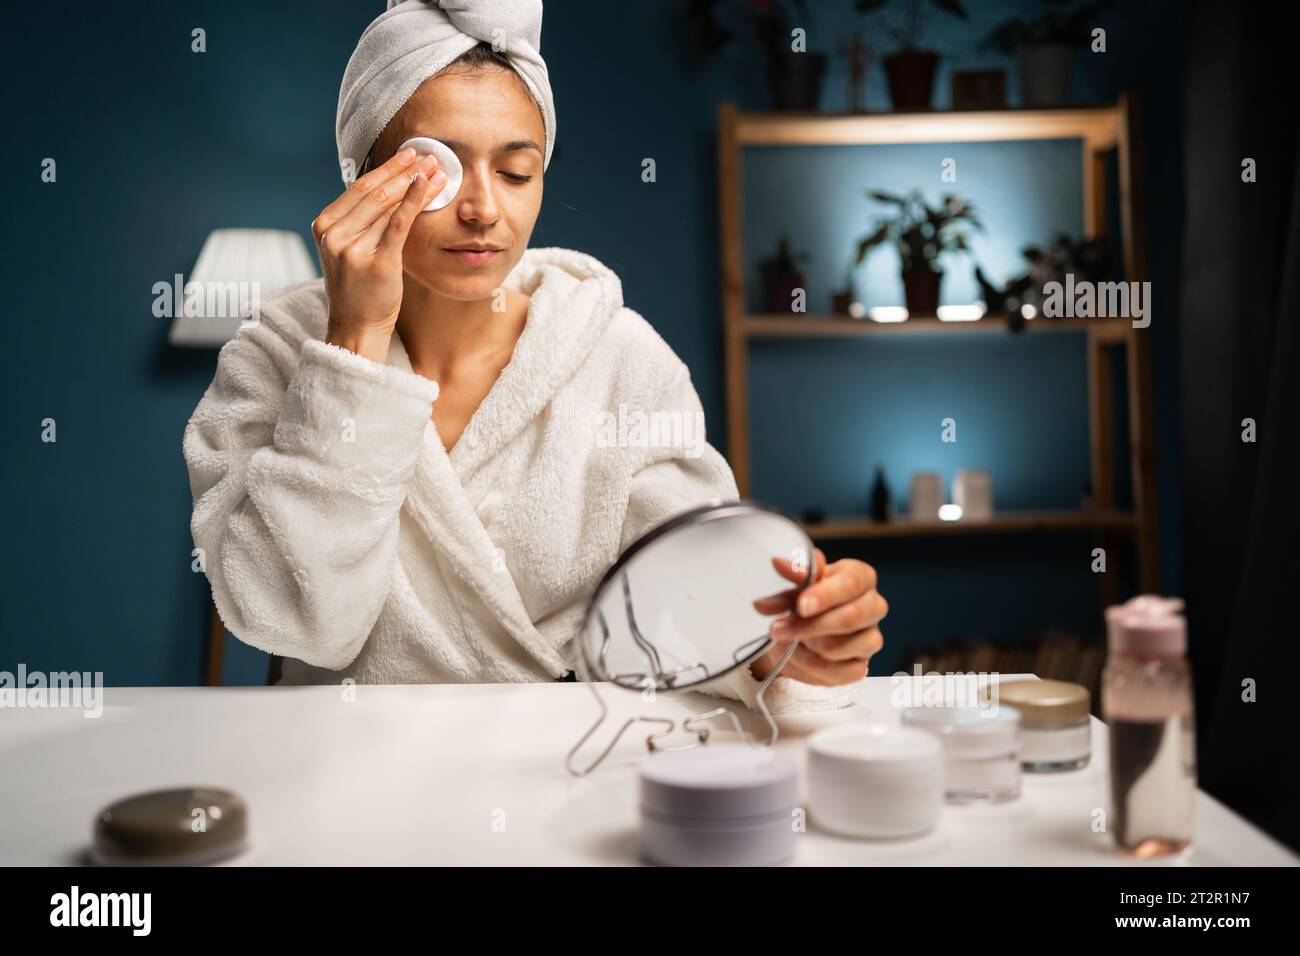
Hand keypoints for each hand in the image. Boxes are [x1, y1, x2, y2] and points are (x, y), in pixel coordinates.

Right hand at [311, 146, 446, 362]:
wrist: (357, 327)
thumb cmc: (359, 289)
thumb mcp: (350, 250)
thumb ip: (360, 222)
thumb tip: (389, 188)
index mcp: (324, 226)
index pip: (359, 188)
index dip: (386, 169)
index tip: (408, 155)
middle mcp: (334, 234)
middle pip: (373, 192)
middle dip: (403, 169)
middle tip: (428, 154)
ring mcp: (352, 249)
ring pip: (388, 205)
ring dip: (415, 182)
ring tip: (437, 169)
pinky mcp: (376, 263)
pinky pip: (398, 224)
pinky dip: (414, 201)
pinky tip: (428, 185)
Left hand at [749, 549, 886, 685]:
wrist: (798, 633)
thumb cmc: (804, 600)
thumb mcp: (796, 583)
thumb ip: (792, 574)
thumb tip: (779, 563)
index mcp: (861, 577)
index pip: (851, 583)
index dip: (825, 596)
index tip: (801, 605)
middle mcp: (873, 606)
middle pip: (850, 618)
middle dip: (808, 626)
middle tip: (778, 628)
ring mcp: (871, 638)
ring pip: (837, 647)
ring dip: (802, 647)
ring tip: (786, 640)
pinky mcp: (861, 666)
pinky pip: (836, 672)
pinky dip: (809, 666)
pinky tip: (798, 655)